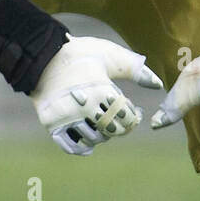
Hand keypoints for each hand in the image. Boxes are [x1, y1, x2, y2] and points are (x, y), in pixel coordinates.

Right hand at [29, 36, 162, 154]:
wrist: (41, 54)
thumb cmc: (80, 53)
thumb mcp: (110, 55)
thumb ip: (136, 70)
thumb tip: (158, 85)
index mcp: (101, 90)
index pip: (126, 118)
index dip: (133, 117)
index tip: (133, 112)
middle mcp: (84, 106)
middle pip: (111, 130)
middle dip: (118, 126)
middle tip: (119, 120)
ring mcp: (66, 116)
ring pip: (93, 139)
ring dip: (102, 135)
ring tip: (103, 125)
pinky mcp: (51, 122)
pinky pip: (70, 145)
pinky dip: (81, 147)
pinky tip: (89, 144)